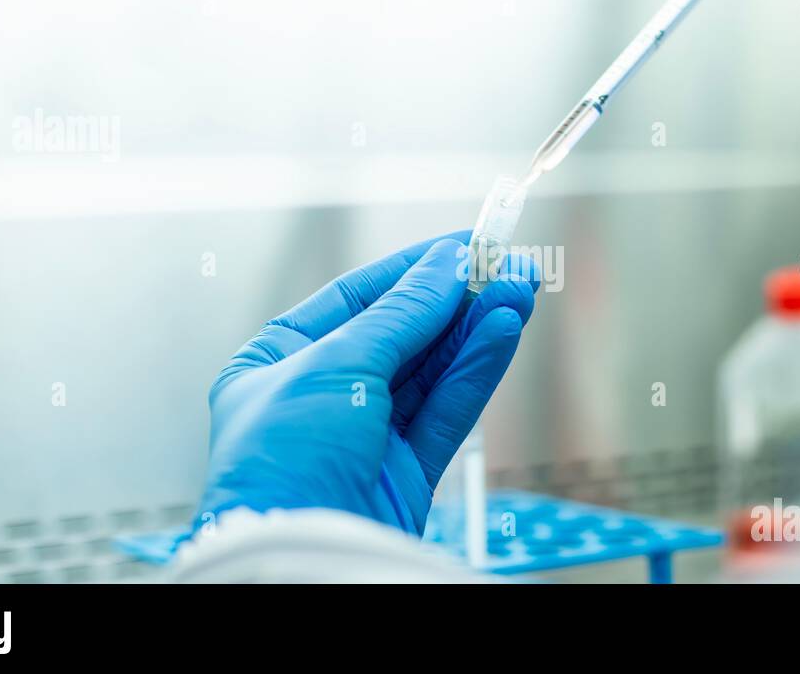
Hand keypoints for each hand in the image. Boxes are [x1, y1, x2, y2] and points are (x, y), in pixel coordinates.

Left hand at [196, 231, 537, 534]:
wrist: (297, 553)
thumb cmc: (283, 461)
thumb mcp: (335, 365)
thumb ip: (401, 315)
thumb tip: (446, 266)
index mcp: (278, 361)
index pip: (356, 299)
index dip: (413, 270)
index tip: (464, 246)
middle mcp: (323, 394)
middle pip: (403, 332)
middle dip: (457, 299)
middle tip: (510, 264)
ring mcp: (367, 434)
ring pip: (433, 370)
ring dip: (477, 328)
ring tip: (521, 289)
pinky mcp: (406, 471)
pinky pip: (447, 407)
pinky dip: (477, 369)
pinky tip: (504, 331)